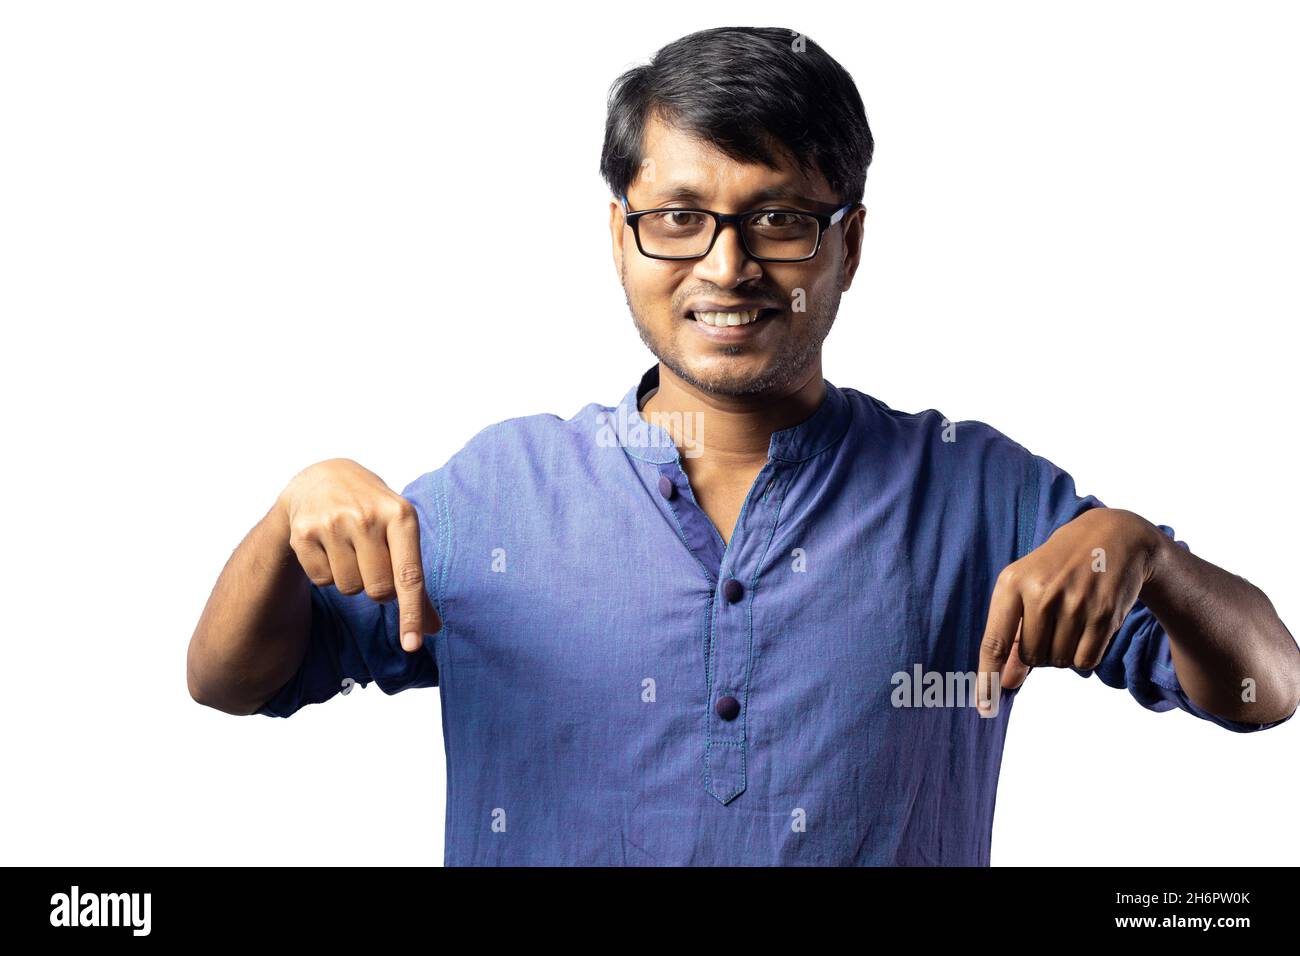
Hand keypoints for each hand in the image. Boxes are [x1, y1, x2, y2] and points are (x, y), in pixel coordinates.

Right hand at [277, 458, 440, 651]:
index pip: (408, 576)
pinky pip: (322, 581)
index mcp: (400, 515)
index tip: (413, 645)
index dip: (411, 613)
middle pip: (378, 590)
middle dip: (377, 587)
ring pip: (349, 589)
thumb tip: (431, 629)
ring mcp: (332, 523)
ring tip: (349, 547)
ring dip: (351, 579)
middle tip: (371, 558)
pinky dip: (327, 573)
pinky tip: (328, 546)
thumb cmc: (373, 512)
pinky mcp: (303, 532)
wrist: (323, 477)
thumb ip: (415, 581)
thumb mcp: (401, 532)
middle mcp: (366, 517)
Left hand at [977, 507, 1164, 713]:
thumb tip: (1006, 683)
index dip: (987, 679)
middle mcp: (1041, 593)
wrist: (1111, 537)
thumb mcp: (1026, 590)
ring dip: (1064, 653)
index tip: (984, 708)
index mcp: (1011, 584)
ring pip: (1060, 662)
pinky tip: (1089, 627)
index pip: (994, 643)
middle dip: (1040, 653)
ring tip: (1071, 620)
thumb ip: (1014, 637)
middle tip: (1052, 624)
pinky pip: (1086, 661)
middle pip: (1033, 659)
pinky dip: (1085, 654)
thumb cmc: (1057, 568)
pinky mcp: (1105, 614)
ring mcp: (1075, 603)